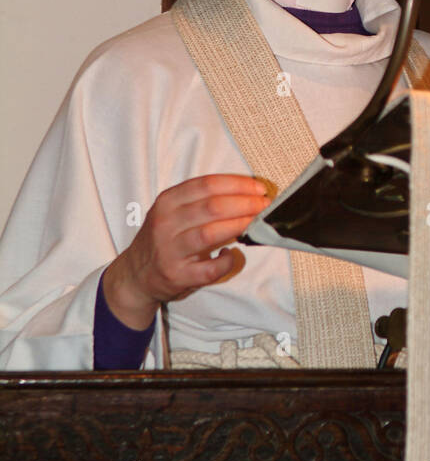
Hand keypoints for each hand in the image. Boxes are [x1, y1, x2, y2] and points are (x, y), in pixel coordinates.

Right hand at [102, 174, 270, 329]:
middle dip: (245, 204)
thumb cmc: (163, 238)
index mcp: (168, 201)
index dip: (237, 184)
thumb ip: (202, 201)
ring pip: (210, 233)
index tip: (258, 188)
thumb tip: (247, 193)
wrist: (135, 274)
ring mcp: (169, 250)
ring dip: (238, 226)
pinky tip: (231, 254)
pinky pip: (209, 269)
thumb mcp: (172, 211)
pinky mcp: (176, 275)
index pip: (207, 185)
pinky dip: (225, 261)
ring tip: (255, 223)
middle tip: (264, 205)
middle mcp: (166, 223)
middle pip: (213, 207)